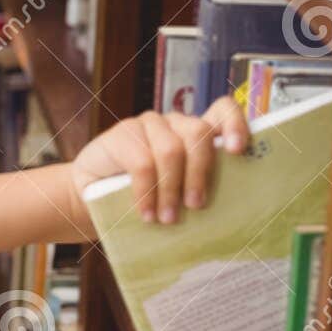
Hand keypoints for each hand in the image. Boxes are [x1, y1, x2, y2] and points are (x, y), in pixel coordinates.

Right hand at [66, 96, 250, 232]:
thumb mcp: (179, 196)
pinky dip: (146, 193)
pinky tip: (146, 214)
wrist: (93, 197)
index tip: (238, 150)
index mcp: (197, 135)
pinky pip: (141, 162)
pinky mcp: (122, 133)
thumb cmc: (147, 200)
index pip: (223, 110)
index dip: (235, 124)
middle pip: (198, 132)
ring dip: (171, 189)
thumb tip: (231, 217)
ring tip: (167, 219)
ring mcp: (148, 125)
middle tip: (196, 206)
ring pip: (171, 149)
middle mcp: (175, 123)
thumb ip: (199, 192)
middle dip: (200, 172)